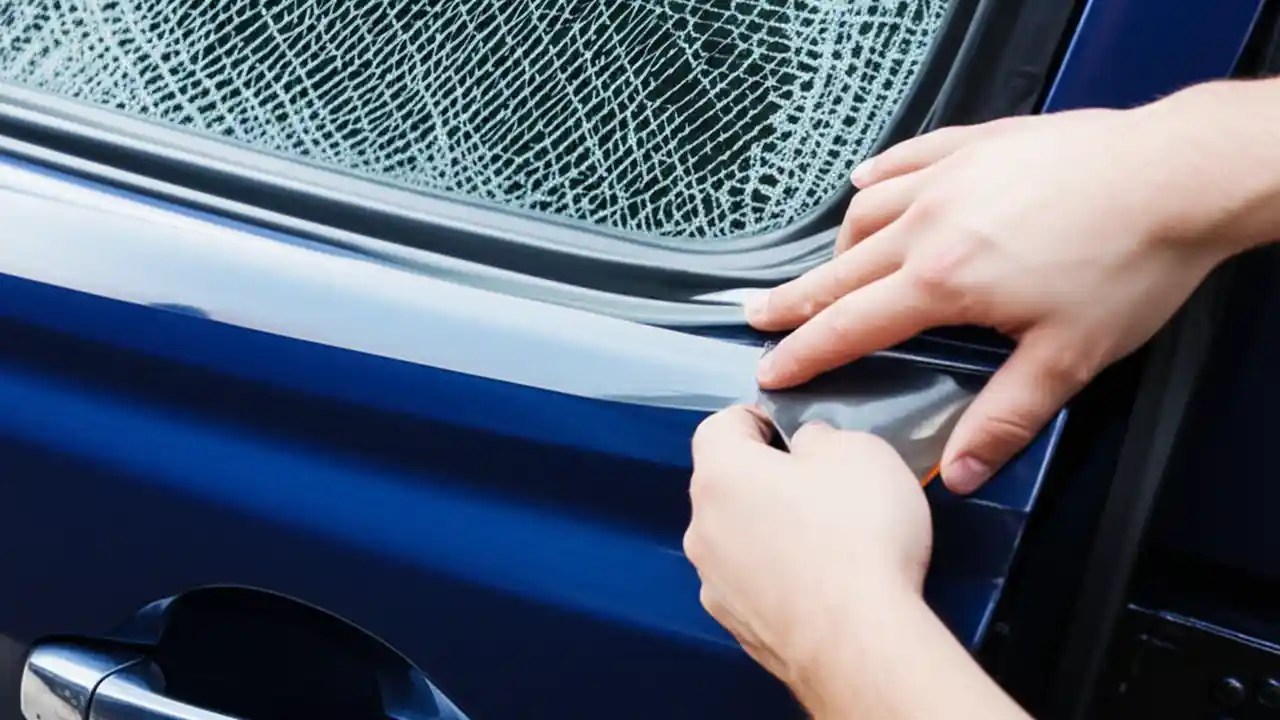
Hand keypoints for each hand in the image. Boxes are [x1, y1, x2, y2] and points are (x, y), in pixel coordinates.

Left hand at [684, 407, 929, 693]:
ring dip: (771, 530)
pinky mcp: (735, 625)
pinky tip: (822, 585)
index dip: (761, 419)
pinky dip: (778, 576)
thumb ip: (820, 436)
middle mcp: (702, 526)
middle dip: (768, 479)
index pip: (721, 424)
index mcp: (720, 473)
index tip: (796, 431)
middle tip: (824, 486)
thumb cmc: (858, 538)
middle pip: (727, 484)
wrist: (859, 643)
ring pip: (738, 536)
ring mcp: (714, 582)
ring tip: (829, 542)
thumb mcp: (858, 451)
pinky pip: (752, 582)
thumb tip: (807, 447)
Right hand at [745, 87, 1266, 492]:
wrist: (1174, 175)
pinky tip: (864, 183)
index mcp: (943, 280)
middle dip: (795, 300)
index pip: (851, 326)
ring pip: (866, 214)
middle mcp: (929, 223)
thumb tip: (962, 472)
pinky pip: (906, 158)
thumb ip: (1006, 418)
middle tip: (760, 316)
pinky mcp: (976, 145)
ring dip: (838, 247)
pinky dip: (878, 176)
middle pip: (840, 270)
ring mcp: (949, 177)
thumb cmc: (1129, 262)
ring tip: (827, 271)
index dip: (804, 353)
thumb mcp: (1068, 358)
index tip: (770, 368)